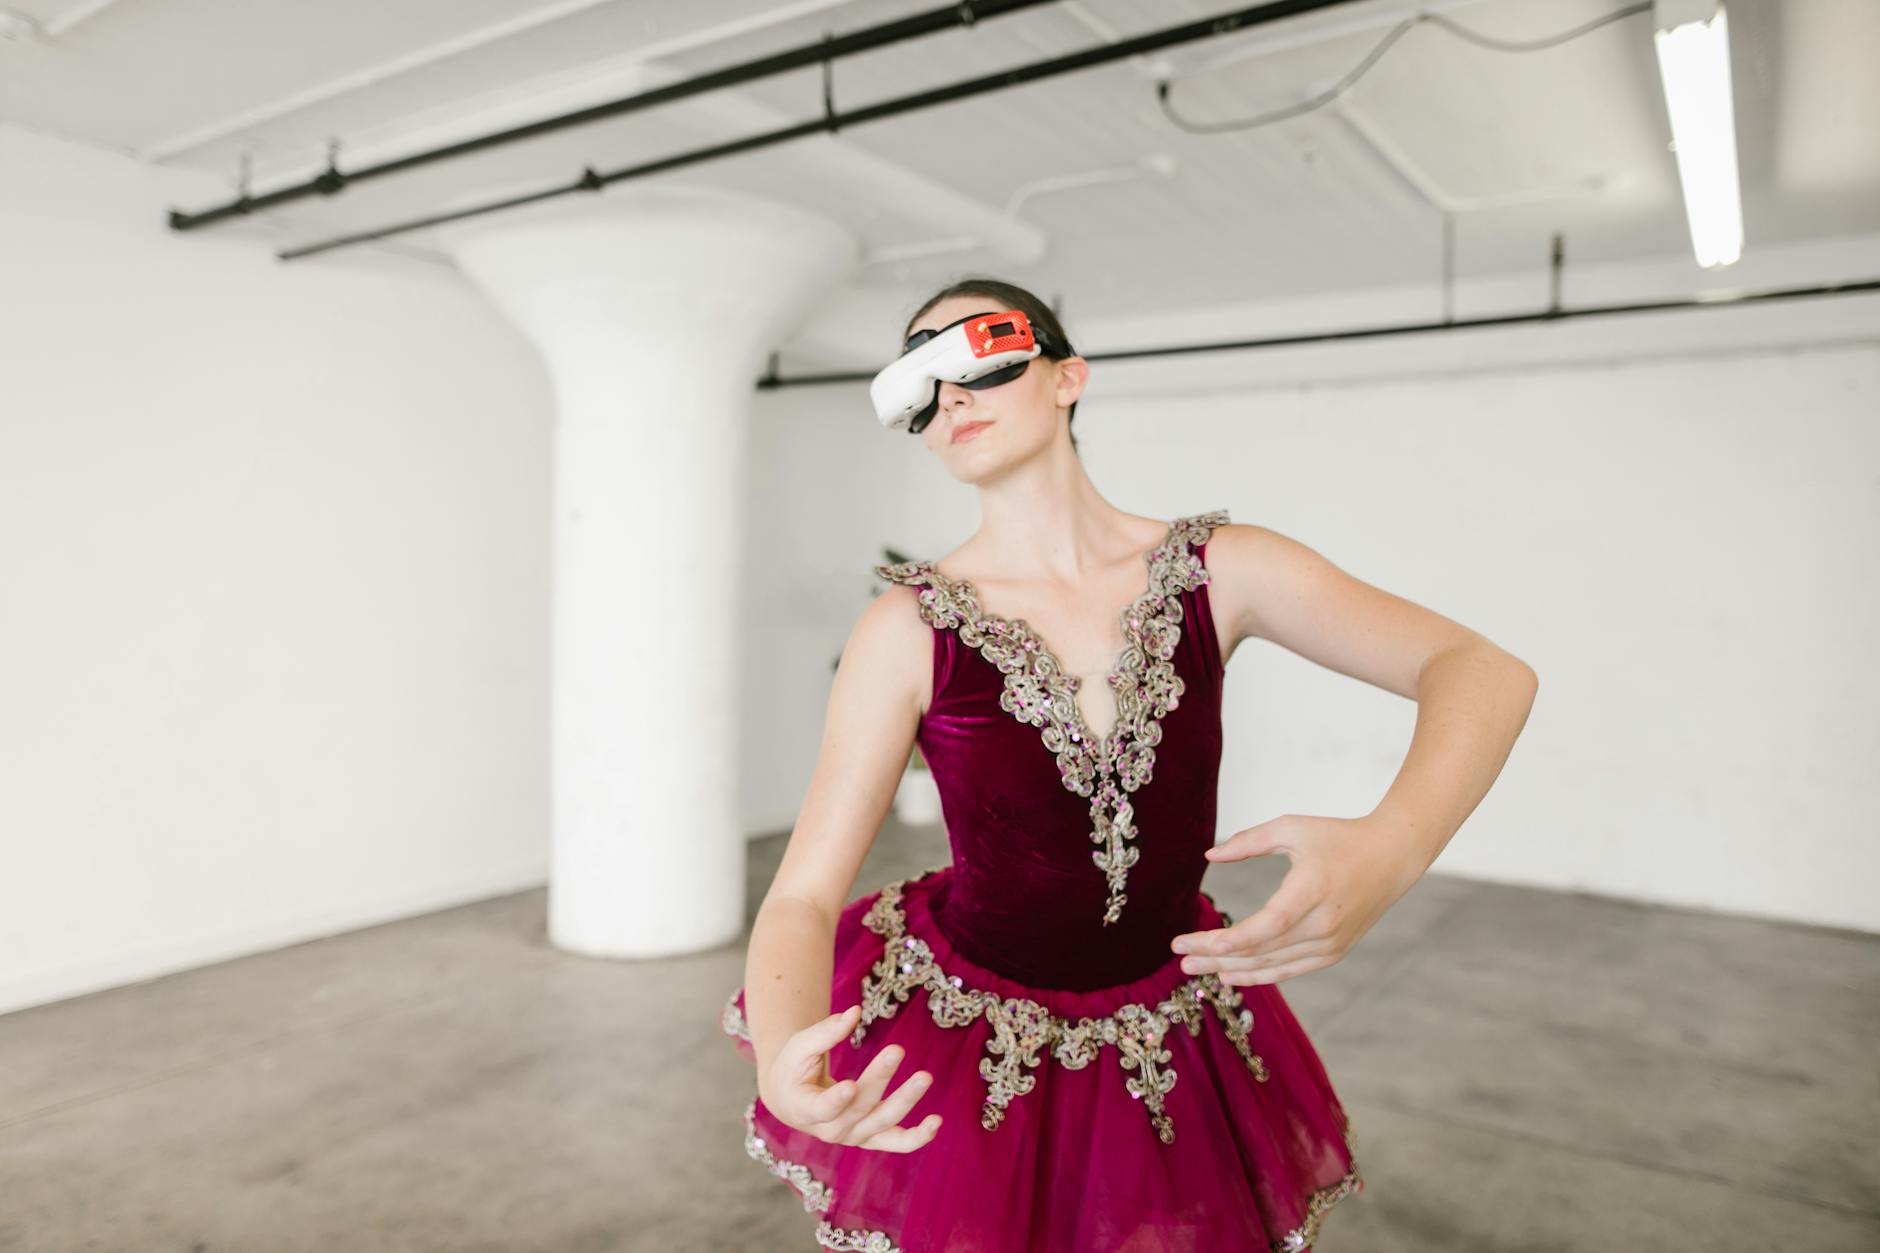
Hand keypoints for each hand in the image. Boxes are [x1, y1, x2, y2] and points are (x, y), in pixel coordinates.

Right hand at [758, 1004, 942, 1151]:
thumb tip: (855, 1012)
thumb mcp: (800, 1047)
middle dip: (879, 1078)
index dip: (836, 1100)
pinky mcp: (871, 1137)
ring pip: (883, 1123)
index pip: (822, 1109)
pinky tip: (935, 1123)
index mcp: (805, 1110)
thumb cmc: (794, 1068)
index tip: (850, 1085)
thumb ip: (825, 1032)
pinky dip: (917, 1137)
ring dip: (906, 1101)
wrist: (792, 1099)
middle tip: (897, 1049)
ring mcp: (853, 1136)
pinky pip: (897, 1142)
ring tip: (925, 1077)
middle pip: (860, 1106)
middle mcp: (831, 1130)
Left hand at [1171, 813, 1420, 984]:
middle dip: (1215, 957)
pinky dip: (1260, 975)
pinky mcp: (1334, 952)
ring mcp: (1330, 943)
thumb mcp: (1292, 828)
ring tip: (1194, 969)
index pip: (1263, 927)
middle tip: (1179, 958)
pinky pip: (1290, 970)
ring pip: (1273, 966)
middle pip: (1261, 951)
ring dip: (1231, 969)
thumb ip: (1249, 840)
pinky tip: (1231, 975)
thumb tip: (1211, 854)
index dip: (1226, 940)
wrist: (1392, 857)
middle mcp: (1322, 924)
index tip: (1189, 941)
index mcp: (1311, 891)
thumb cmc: (1338, 837)